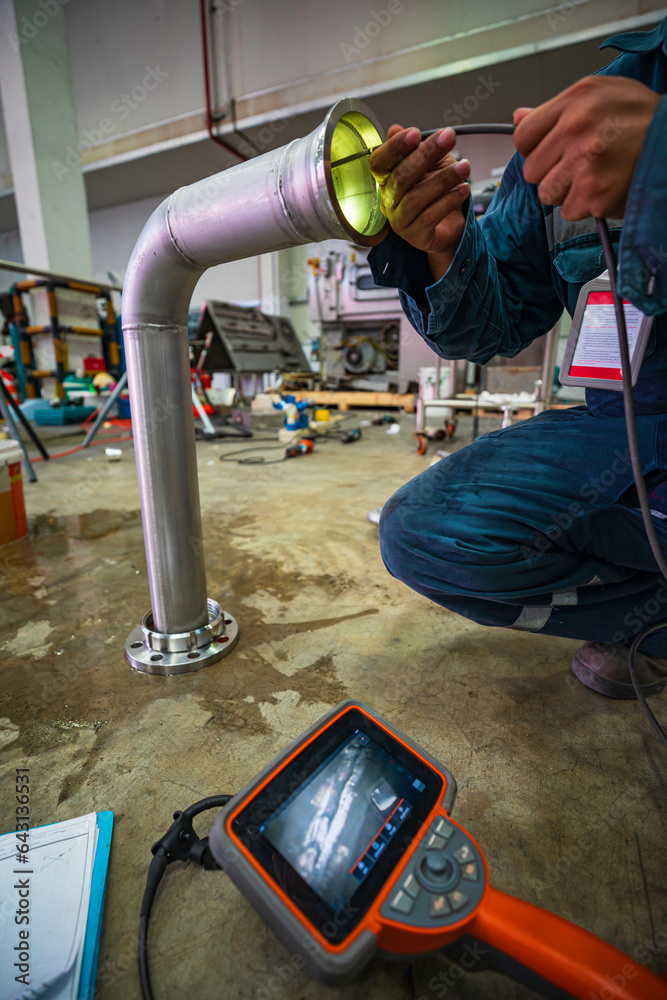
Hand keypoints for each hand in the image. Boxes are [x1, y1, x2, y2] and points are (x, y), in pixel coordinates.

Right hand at [369, 125, 470, 278]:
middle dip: (426, 154)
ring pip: (416, 197)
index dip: (394, 147)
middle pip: (400, 177)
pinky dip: (449, 201)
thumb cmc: (438, 191)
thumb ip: (416, 148)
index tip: (415, 132)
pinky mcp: (416, 236)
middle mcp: (388, 201)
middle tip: (450, 138)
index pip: (379, 163)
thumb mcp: (430, 164)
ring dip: (443, 179)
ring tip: (465, 166)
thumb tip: (396, 128)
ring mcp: (400, 221)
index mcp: (387, 180)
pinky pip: (430, 216)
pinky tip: (464, 189)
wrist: (451, 225)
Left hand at [514, 75, 660, 219]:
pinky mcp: (595, 193)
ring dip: (566, 191)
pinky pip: (569, 210)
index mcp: (575, 101)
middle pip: (531, 169)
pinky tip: (604, 188)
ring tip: (592, 176)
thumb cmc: (641, 118)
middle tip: (578, 164)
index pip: (523, 135)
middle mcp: (576, 129)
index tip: (549, 151)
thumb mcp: (602, 94)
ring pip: (547, 193)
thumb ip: (558, 108)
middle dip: (550, 172)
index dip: (533, 148)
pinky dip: (585, 206)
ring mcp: (585, 163)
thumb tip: (519, 117)